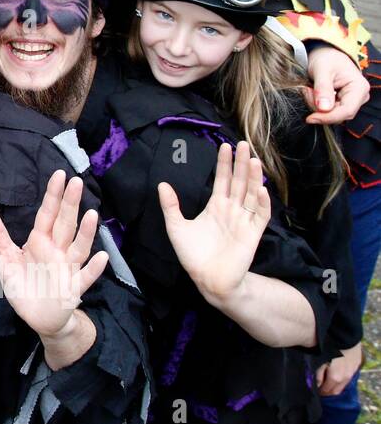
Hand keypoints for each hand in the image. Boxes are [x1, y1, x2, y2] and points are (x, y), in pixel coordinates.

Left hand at [0, 170, 107, 338]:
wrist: (37, 317)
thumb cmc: (24, 284)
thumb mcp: (6, 258)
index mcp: (40, 241)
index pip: (47, 214)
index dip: (53, 196)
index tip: (60, 175)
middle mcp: (56, 251)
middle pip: (65, 224)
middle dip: (70, 204)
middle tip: (76, 182)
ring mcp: (67, 269)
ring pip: (79, 248)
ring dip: (86, 233)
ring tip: (92, 214)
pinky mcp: (72, 289)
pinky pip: (85, 278)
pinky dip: (94, 269)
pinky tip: (102, 256)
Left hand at [159, 141, 269, 305]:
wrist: (206, 279)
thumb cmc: (193, 255)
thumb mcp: (176, 227)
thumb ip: (170, 206)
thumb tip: (162, 184)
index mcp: (215, 207)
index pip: (222, 180)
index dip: (224, 164)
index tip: (225, 146)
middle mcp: (231, 210)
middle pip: (239, 182)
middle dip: (242, 164)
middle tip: (244, 144)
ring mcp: (243, 221)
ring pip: (251, 194)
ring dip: (254, 178)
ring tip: (254, 160)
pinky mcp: (252, 234)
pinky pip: (260, 215)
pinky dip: (262, 203)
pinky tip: (260, 189)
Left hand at [302, 45, 367, 124]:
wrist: (326, 54)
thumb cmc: (326, 58)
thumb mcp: (322, 70)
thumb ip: (323, 89)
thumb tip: (324, 109)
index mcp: (359, 88)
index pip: (347, 111)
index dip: (328, 117)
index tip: (310, 118)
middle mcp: (359, 97)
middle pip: (338, 115)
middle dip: (318, 107)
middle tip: (307, 90)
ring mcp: (351, 101)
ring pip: (330, 114)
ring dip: (315, 105)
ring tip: (309, 88)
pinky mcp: (341, 103)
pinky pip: (327, 111)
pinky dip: (315, 104)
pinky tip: (312, 92)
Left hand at [316, 342, 362, 396]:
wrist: (343, 337)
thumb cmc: (327, 348)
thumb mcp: (318, 362)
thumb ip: (317, 375)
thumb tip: (315, 385)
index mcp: (335, 378)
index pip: (326, 391)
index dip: (319, 392)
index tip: (313, 390)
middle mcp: (345, 378)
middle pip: (335, 391)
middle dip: (327, 391)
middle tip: (319, 388)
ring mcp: (351, 373)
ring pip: (342, 386)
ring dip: (334, 386)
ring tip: (326, 382)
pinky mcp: (355, 366)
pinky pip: (347, 378)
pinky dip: (341, 380)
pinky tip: (335, 374)